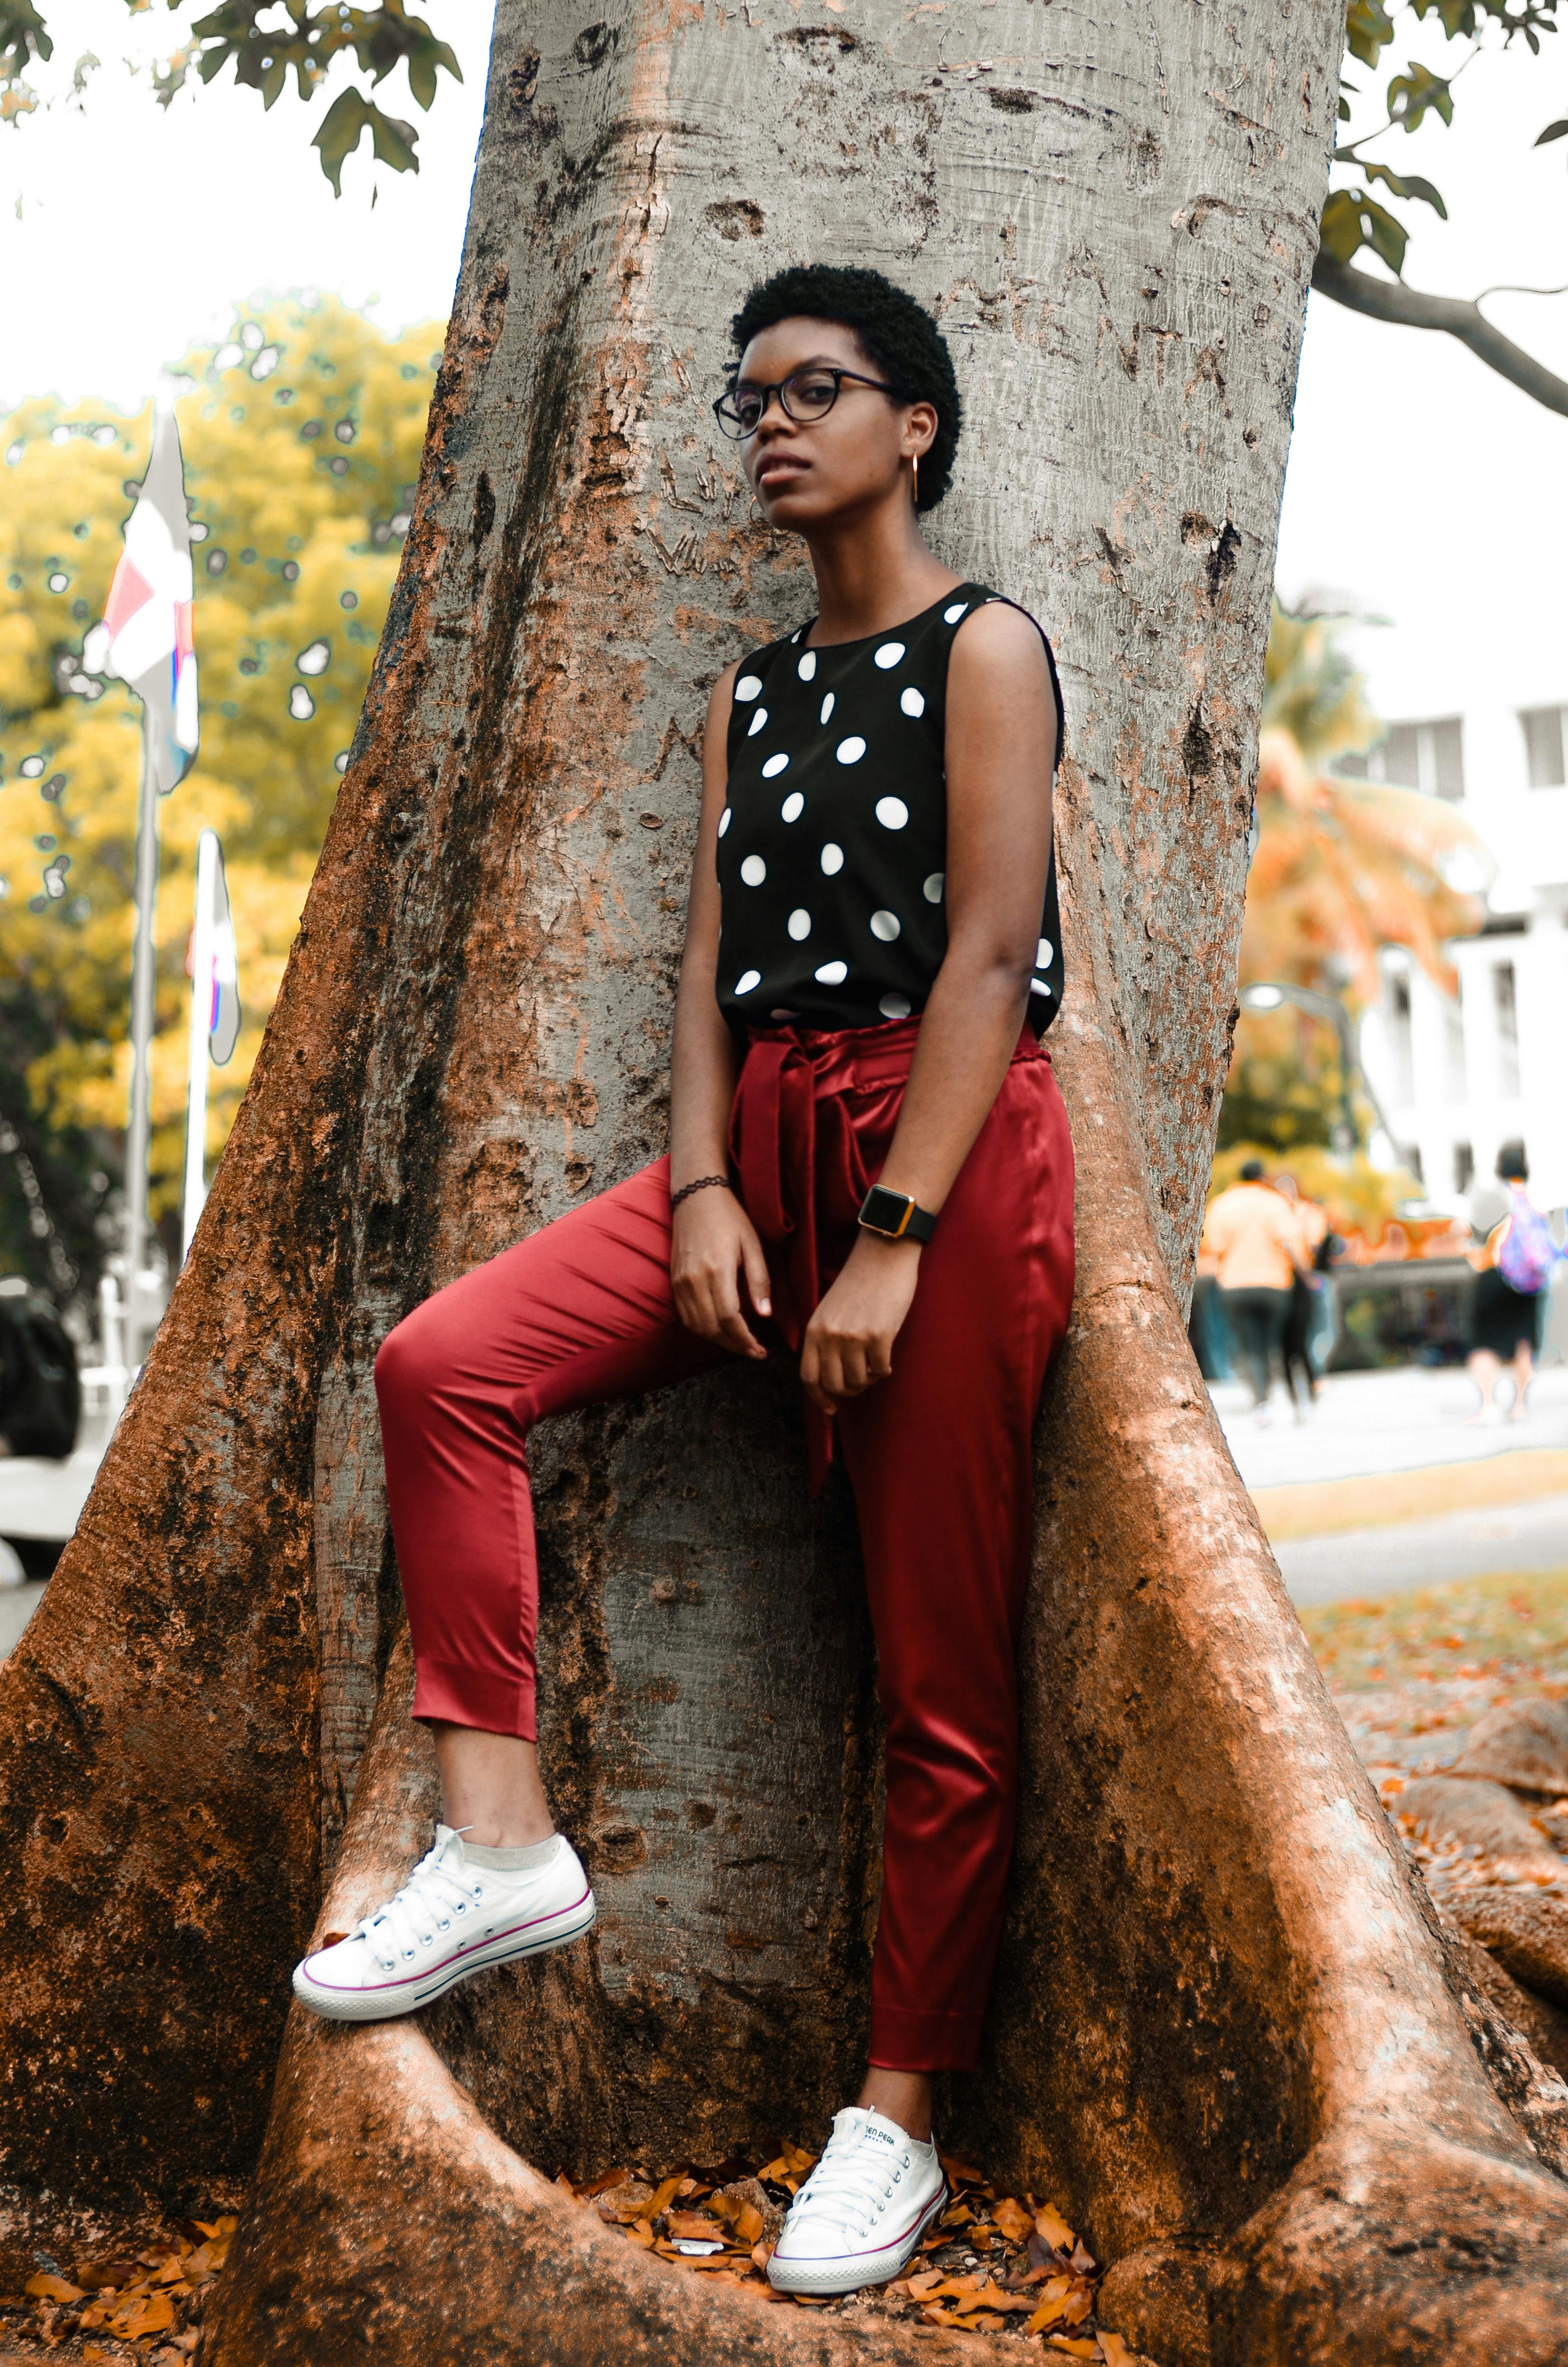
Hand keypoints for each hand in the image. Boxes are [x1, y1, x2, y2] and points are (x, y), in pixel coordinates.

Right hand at [670, 1187, 772, 1358]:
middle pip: (712, 1328)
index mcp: (717, 1269)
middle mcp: (694, 1279)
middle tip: (754, 1352)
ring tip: (739, 1344)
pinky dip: (702, 1330)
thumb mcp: (753, 1245)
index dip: (745, 1340)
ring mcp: (681, 1281)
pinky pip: (685, 1316)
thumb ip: (759, 1281)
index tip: (760, 1351)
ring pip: (697, 1326)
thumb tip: (765, 1315)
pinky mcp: (674, 1281)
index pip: (730, 1318)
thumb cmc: (730, 1218)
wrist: (696, 1197)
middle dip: (734, 1346)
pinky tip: (719, 1330)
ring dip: (718, 1341)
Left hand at [800, 1232, 921, 1413]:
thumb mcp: (829, 1311)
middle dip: (849, 1392)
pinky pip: (881, 1369)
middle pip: (834, 1385)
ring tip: (875, 1365)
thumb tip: (831, 1377)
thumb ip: (825, 1340)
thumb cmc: (858, 1284)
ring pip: (859, 1382)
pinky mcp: (879, 1335)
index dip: (819, 1398)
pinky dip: (885, 1369)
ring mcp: (854, 1336)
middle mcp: (830, 1335)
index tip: (831, 1409)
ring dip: (869, 1379)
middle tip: (862, 1382)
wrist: (883, 1256)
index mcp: (814, 1330)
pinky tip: (887, 1358)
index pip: (808, 1377)